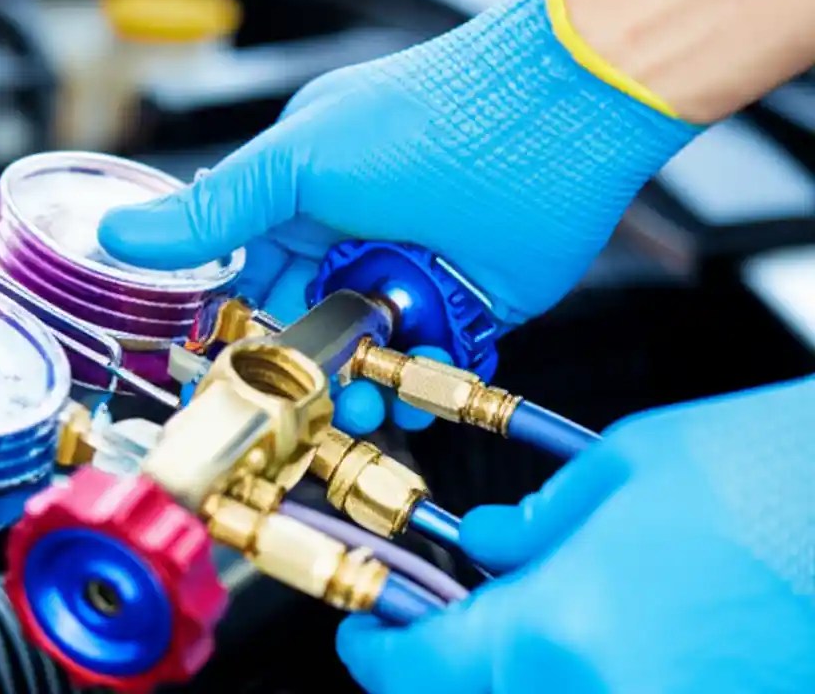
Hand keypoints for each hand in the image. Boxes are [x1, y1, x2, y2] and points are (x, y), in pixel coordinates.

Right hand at [99, 0, 695, 432]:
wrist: (553, 118)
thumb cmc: (427, 118)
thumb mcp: (295, 164)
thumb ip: (214, 214)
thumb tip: (121, 232)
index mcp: (299, 200)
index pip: (247, 281)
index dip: (236, 330)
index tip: (226, 376)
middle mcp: (350, 240)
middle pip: (304, 330)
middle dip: (299, 373)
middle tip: (298, 402)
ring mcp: (406, 276)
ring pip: (362, 355)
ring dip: (356, 387)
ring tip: (362, 401)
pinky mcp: (465, 307)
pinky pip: (428, 364)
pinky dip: (417, 383)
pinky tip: (414, 384)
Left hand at [338, 376, 814, 693]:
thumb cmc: (784, 475)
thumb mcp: (629, 468)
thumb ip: (536, 522)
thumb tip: (488, 544)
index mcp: (564, 635)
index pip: (414, 673)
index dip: (376, 651)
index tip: (368, 633)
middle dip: (443, 671)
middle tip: (438, 629)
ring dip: (519, 677)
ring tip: (537, 623)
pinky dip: (590, 682)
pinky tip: (608, 646)